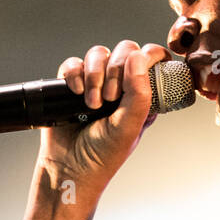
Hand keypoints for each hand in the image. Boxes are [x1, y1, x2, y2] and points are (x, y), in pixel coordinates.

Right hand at [37, 41, 170, 195]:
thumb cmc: (103, 155)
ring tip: (93, 104)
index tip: (142, 68)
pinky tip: (76, 93)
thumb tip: (138, 56)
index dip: (149, 57)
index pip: (152, 59)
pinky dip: (74, 74)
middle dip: (117, 69)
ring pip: (98, 53)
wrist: (68, 168)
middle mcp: (121, 86)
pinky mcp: (71, 84)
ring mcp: (96, 83)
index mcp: (142, 94)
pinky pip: (73, 63)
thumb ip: (139, 92)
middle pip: (124, 50)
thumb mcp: (130, 126)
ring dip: (95, 75)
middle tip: (111, 98)